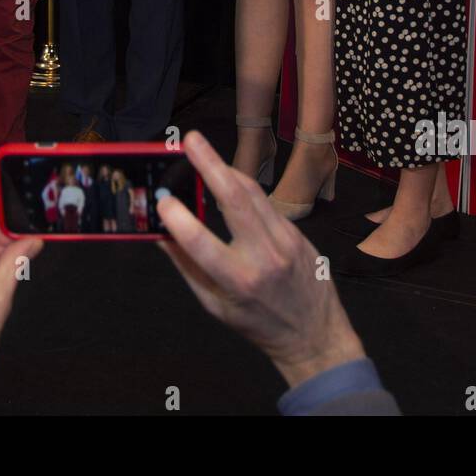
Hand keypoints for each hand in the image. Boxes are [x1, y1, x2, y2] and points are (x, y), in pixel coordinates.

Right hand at [156, 130, 365, 388]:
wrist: (315, 335)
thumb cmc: (258, 325)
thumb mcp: (216, 306)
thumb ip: (188, 269)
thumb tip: (161, 236)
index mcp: (238, 282)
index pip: (201, 244)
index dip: (178, 220)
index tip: (161, 200)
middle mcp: (264, 256)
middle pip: (235, 200)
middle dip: (210, 165)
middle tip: (190, 140)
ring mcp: (285, 241)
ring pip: (253, 193)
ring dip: (225, 167)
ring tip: (202, 149)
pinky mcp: (298, 232)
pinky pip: (267, 202)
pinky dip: (244, 186)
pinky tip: (227, 175)